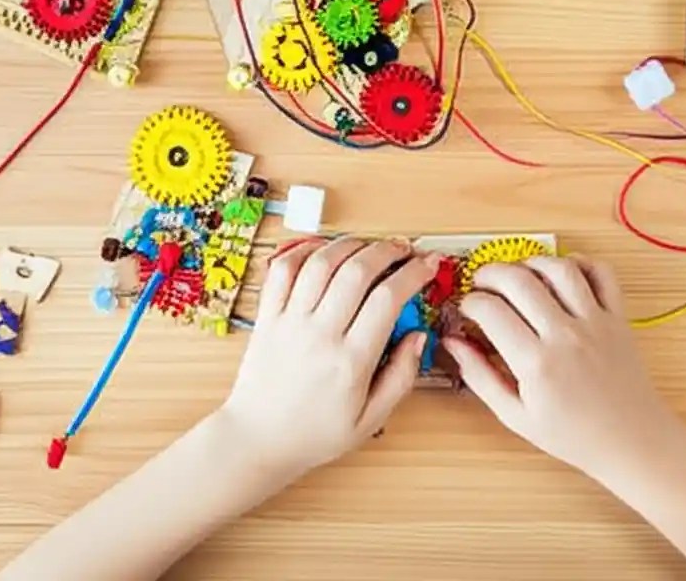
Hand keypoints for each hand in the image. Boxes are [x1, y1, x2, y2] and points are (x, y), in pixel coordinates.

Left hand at [219, 237, 438, 477]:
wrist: (257, 440)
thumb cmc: (313, 434)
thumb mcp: (371, 419)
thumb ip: (401, 377)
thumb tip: (418, 337)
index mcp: (350, 361)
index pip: (387, 299)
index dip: (414, 273)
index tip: (428, 265)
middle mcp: (319, 335)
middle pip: (357, 271)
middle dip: (388, 250)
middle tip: (404, 249)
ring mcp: (290, 323)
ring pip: (321, 263)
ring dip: (351, 245)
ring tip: (369, 246)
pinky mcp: (268, 318)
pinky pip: (282, 271)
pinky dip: (304, 251)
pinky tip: (324, 251)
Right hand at [445, 256, 677, 476]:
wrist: (630, 440)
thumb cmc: (574, 435)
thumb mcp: (516, 416)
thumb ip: (480, 377)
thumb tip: (452, 344)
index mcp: (536, 364)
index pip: (490, 311)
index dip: (469, 302)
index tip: (466, 308)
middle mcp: (565, 336)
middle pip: (519, 280)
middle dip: (490, 273)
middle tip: (482, 283)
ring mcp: (594, 323)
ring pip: (559, 268)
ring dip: (532, 261)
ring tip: (518, 273)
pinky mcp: (617, 318)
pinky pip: (602, 273)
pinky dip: (581, 262)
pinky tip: (563, 271)